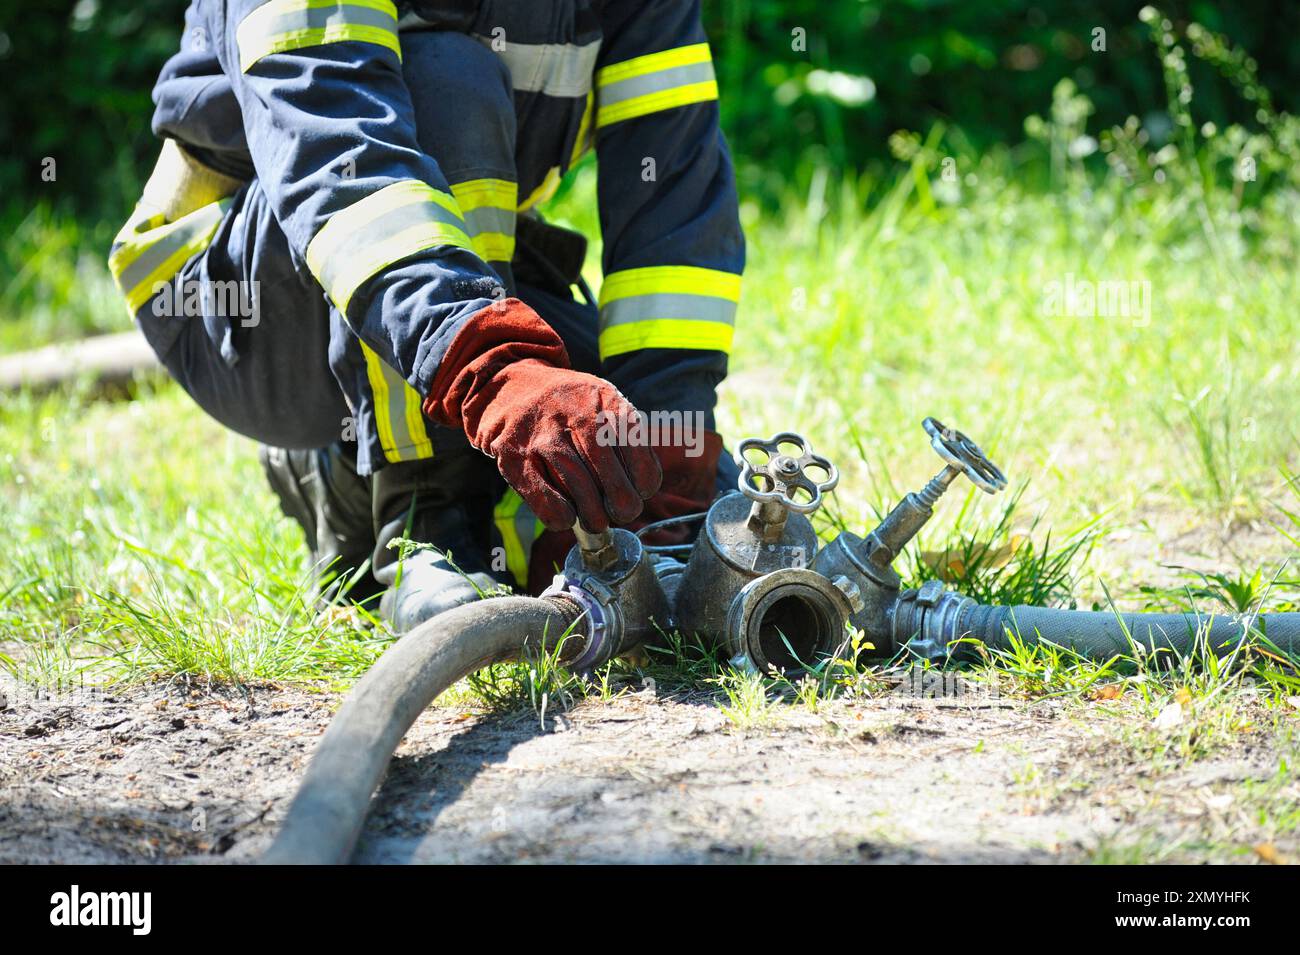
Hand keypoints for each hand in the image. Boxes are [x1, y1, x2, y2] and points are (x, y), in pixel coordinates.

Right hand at [424, 299, 661, 529]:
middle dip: (622, 507)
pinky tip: (566, 516)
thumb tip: (643, 486)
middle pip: (613, 482)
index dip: (643, 484)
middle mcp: (576, 417)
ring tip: (595, 520)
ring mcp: (544, 437)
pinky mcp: (516, 457)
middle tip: (621, 512)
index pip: (639, 458)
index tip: (639, 490)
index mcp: (606, 402)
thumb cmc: (568, 405)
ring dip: (593, 517)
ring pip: (581, 492)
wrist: (511, 386)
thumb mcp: (603, 402)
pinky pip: (546, 500)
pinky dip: (561, 517)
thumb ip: (627, 435)